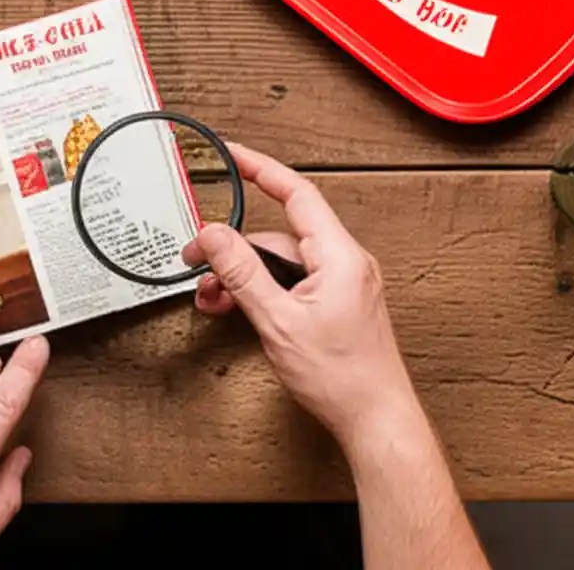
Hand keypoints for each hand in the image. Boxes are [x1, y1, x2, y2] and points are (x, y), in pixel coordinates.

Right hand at [181, 144, 418, 448]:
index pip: (297, 193)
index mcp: (339, 256)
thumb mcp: (277, 321)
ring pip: (281, 262)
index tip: (232, 153)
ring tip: (215, 299)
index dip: (261, 168)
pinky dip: (263, 291)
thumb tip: (215, 235)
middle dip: (235, 249)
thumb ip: (243, 273)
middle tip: (198, 262)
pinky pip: (293, 282)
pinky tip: (240, 308)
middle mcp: (345, 263)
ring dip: (244, 276)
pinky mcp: (337, 303)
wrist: (375, 419)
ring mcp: (343, 283)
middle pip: (279, 235)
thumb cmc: (342, 377)